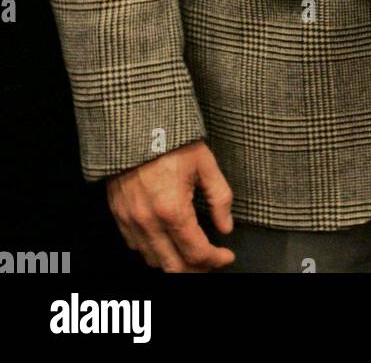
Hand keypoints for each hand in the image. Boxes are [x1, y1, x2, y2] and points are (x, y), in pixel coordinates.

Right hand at [107, 140, 234, 272]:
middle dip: (197, 270)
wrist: (134, 124)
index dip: (216, 260)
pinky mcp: (119, 216)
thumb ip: (219, 198)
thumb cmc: (171, 139)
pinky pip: (136, 247)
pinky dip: (154, 251)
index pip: (197, 253)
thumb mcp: (205, 163)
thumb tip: (226, 226)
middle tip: (211, 262)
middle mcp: (148, 222)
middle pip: (174, 267)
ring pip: (153, 261)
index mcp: (173, 210)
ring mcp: (131, 221)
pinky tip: (167, 241)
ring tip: (192, 254)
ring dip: (175, 262)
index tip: (226, 256)